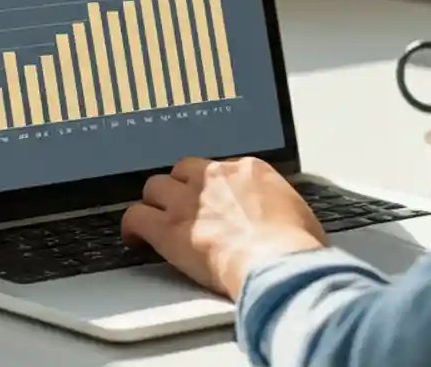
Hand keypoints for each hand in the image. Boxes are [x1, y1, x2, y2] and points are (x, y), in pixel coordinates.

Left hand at [122, 157, 326, 299]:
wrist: (278, 262)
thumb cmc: (295, 246)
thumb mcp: (299, 214)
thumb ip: (280, 208)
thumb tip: (284, 221)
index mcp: (248, 170)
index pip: (219, 167)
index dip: (213, 187)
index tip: (214, 200)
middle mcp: (214, 177)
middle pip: (183, 170)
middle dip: (181, 188)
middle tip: (182, 208)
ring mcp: (188, 200)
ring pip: (155, 187)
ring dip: (155, 203)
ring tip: (156, 220)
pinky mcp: (168, 227)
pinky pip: (135, 216)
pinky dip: (132, 227)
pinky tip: (134, 239)